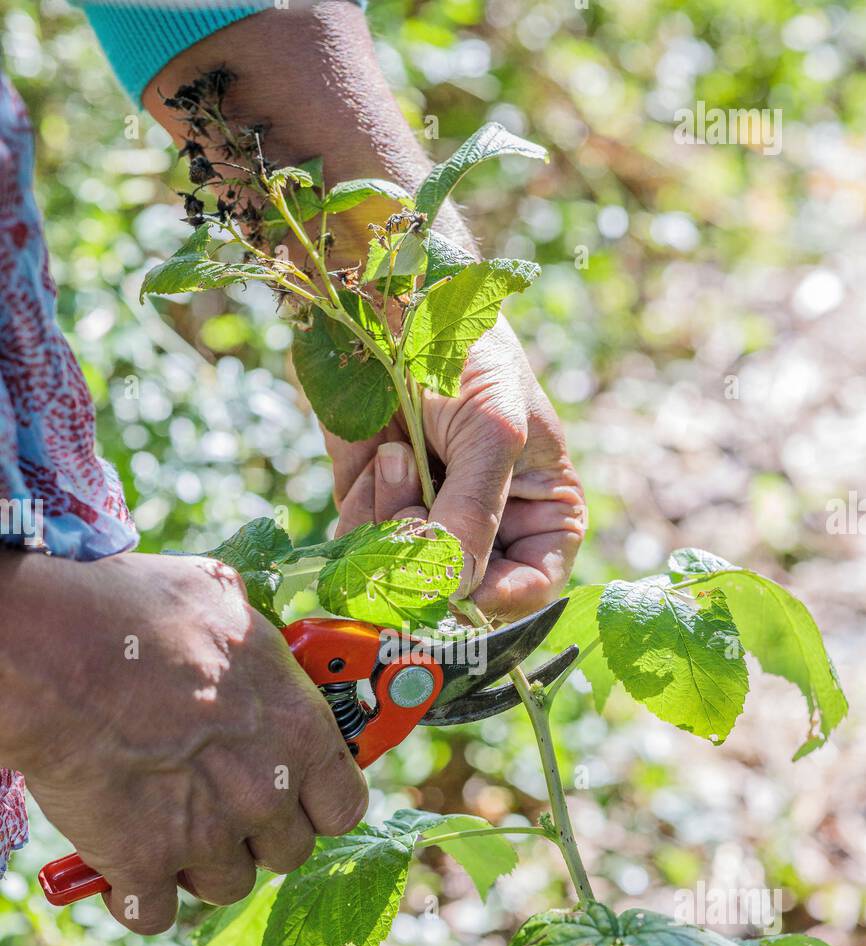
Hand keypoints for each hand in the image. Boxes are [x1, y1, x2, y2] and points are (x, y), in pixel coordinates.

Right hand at [8, 552, 367, 933]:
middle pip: (288, 852)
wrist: (59, 653)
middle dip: (256, 834)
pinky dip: (133, 896)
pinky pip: (152, 913)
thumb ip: (254, 647)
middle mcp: (266, 792)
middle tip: (216, 801)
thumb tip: (250, 640)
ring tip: (165, 823)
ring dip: (199, 865)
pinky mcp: (143, 865)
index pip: (345, 806)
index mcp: (301, 731)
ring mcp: (208, 835)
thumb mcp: (224, 604)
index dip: (317, 804)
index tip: (293, 794)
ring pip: (227, 886)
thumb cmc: (138, 612)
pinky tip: (118, 864)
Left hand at [329, 318, 586, 618]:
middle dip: (430, 559)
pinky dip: (362, 503)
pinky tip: (376, 453)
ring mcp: (428, 518)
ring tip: (399, 453)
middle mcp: (487, 527)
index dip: (497, 600)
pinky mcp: (374, 504)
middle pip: (458, 593)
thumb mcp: (493, 431)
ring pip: (401, 574)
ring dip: (391, 520)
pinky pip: (359, 543)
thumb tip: (452, 588)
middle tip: (417, 514)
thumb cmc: (468, 352)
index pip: (531, 589)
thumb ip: (477, 514)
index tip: (460, 587)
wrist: (390, 300)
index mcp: (543, 512)